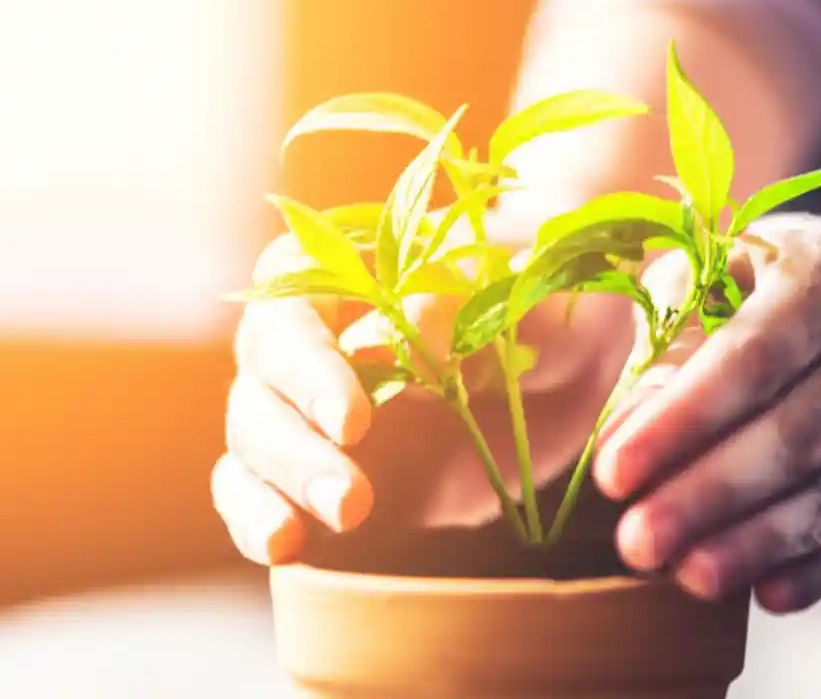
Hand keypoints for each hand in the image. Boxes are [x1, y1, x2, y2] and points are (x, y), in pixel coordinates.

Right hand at [213, 229, 632, 564]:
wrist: (568, 364)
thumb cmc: (535, 301)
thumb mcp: (515, 293)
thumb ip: (452, 306)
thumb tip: (378, 340)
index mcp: (338, 273)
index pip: (288, 308)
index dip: (306, 366)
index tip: (353, 420)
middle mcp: (307, 338)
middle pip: (260, 382)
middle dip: (294, 447)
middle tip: (351, 500)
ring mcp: (305, 409)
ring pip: (252, 440)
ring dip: (274, 489)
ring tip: (309, 532)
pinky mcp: (319, 471)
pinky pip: (263, 493)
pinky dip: (259, 519)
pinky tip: (282, 548)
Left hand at [594, 214, 820, 612]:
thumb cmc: (749, 290)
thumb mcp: (701, 282)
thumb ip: (662, 350)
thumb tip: (619, 436)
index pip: (755, 358)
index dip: (681, 422)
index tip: (611, 472)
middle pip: (795, 436)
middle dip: (707, 495)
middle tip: (636, 541)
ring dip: (754, 543)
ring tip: (685, 576)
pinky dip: (816, 571)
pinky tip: (764, 596)